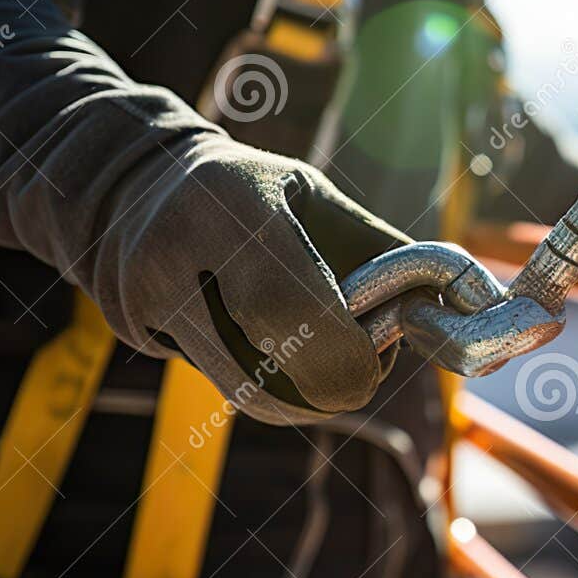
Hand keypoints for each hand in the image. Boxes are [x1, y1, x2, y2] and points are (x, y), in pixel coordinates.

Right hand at [87, 133, 408, 422]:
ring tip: (332, 363)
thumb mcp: (317, 196)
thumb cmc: (253, 188)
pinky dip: (268, 384)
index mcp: (225, 205)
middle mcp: (168, 253)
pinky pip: (220, 384)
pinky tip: (281, 354)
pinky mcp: (131, 331)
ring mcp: (138, 297)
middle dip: (332, 385)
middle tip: (365, 373)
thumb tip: (445, 305)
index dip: (340, 350)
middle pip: (262, 366)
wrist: (137, 180)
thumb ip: (377, 251)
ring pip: (244, 393)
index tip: (377, 361)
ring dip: (306, 397)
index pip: (283, 304)